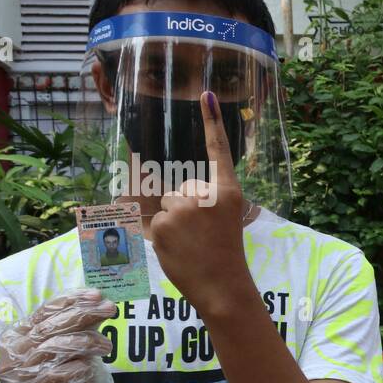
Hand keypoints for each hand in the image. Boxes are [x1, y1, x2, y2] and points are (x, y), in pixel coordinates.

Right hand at [0, 288, 119, 382]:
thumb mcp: (70, 352)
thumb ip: (76, 329)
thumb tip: (97, 301)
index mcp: (16, 340)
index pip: (43, 313)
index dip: (70, 301)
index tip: (96, 294)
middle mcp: (12, 357)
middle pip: (50, 326)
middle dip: (84, 314)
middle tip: (111, 309)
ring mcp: (21, 376)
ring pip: (57, 346)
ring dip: (88, 342)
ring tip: (107, 346)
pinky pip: (63, 371)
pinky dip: (81, 368)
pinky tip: (88, 372)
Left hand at [150, 91, 256, 318]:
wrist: (223, 287)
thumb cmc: (223, 255)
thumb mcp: (224, 222)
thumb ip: (205, 201)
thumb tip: (173, 188)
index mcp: (228, 194)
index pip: (219, 153)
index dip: (213, 124)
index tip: (207, 95)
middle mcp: (206, 196)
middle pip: (181, 189)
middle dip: (184, 208)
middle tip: (202, 235)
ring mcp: (183, 208)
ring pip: (166, 204)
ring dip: (172, 221)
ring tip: (190, 243)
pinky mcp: (162, 223)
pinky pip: (154, 220)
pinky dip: (161, 235)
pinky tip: (178, 248)